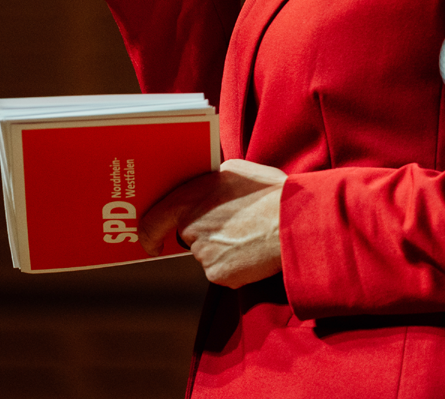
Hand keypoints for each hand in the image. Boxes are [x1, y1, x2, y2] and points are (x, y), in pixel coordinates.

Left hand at [139, 159, 285, 287]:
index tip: (152, 243)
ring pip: (207, 255)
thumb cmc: (272, 193)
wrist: (296, 222)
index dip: (148, 234)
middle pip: (188, 237)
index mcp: (190, 199)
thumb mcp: (237, 171)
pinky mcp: (217, 273)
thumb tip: (201, 187)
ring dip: (224, 249)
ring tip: (251, 234)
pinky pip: (221, 271)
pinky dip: (236, 264)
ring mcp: (203, 252)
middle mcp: (191, 226)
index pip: (151, 222)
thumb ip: (211, 180)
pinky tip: (254, 250)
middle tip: (233, 228)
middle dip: (206, 235)